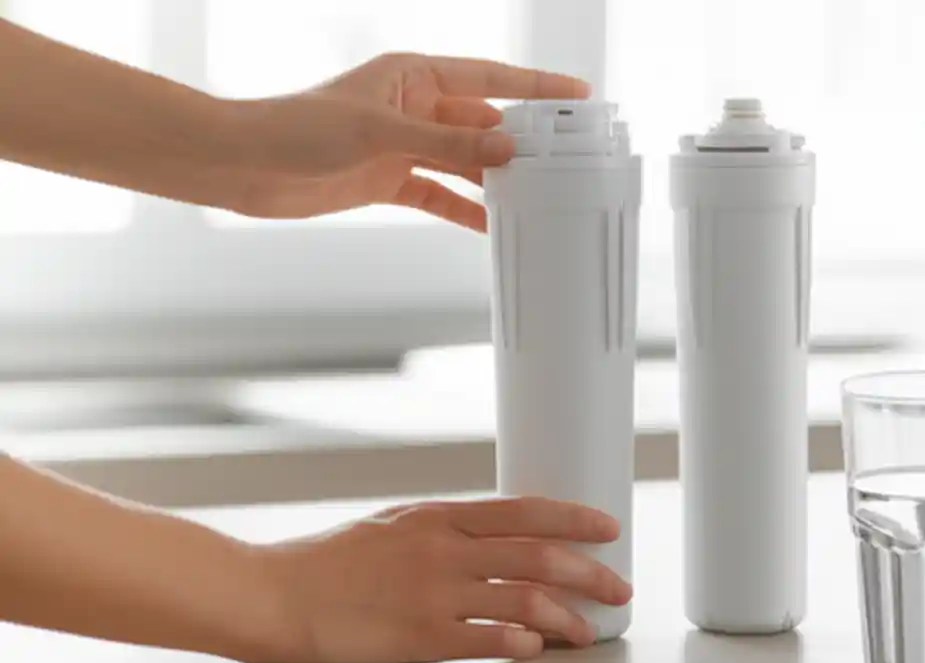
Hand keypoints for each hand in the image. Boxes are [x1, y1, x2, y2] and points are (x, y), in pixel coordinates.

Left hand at [226, 54, 589, 230]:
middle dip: (522, 139)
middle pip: (482, 121)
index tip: (579, 92)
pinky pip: (440, 193)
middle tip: (569, 158)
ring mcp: (402, 145)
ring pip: (465, 161)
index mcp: (413, 75)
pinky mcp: (388, 179)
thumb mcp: (379, 132)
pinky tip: (492, 224)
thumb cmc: (298, 128)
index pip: (489, 77)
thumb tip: (506, 148)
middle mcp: (413, 107)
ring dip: (496, 177)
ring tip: (540, 195)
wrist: (244, 166)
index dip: (536, 85)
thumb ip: (446, 142)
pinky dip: (464, 208)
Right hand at [251, 496, 630, 662]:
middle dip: (590, 572)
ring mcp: (432, 592)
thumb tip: (496, 536)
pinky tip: (538, 647)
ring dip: (567, 617)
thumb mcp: (395, 526)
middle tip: (617, 587)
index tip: (608, 528)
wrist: (274, 594)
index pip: (525, 511)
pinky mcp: (417, 635)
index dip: (575, 519)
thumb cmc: (328, 562)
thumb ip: (446, 529)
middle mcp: (443, 549)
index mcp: (439, 517)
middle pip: (538, 555)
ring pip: (523, 599)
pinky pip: (485, 639)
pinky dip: (521, 642)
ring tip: (586, 631)